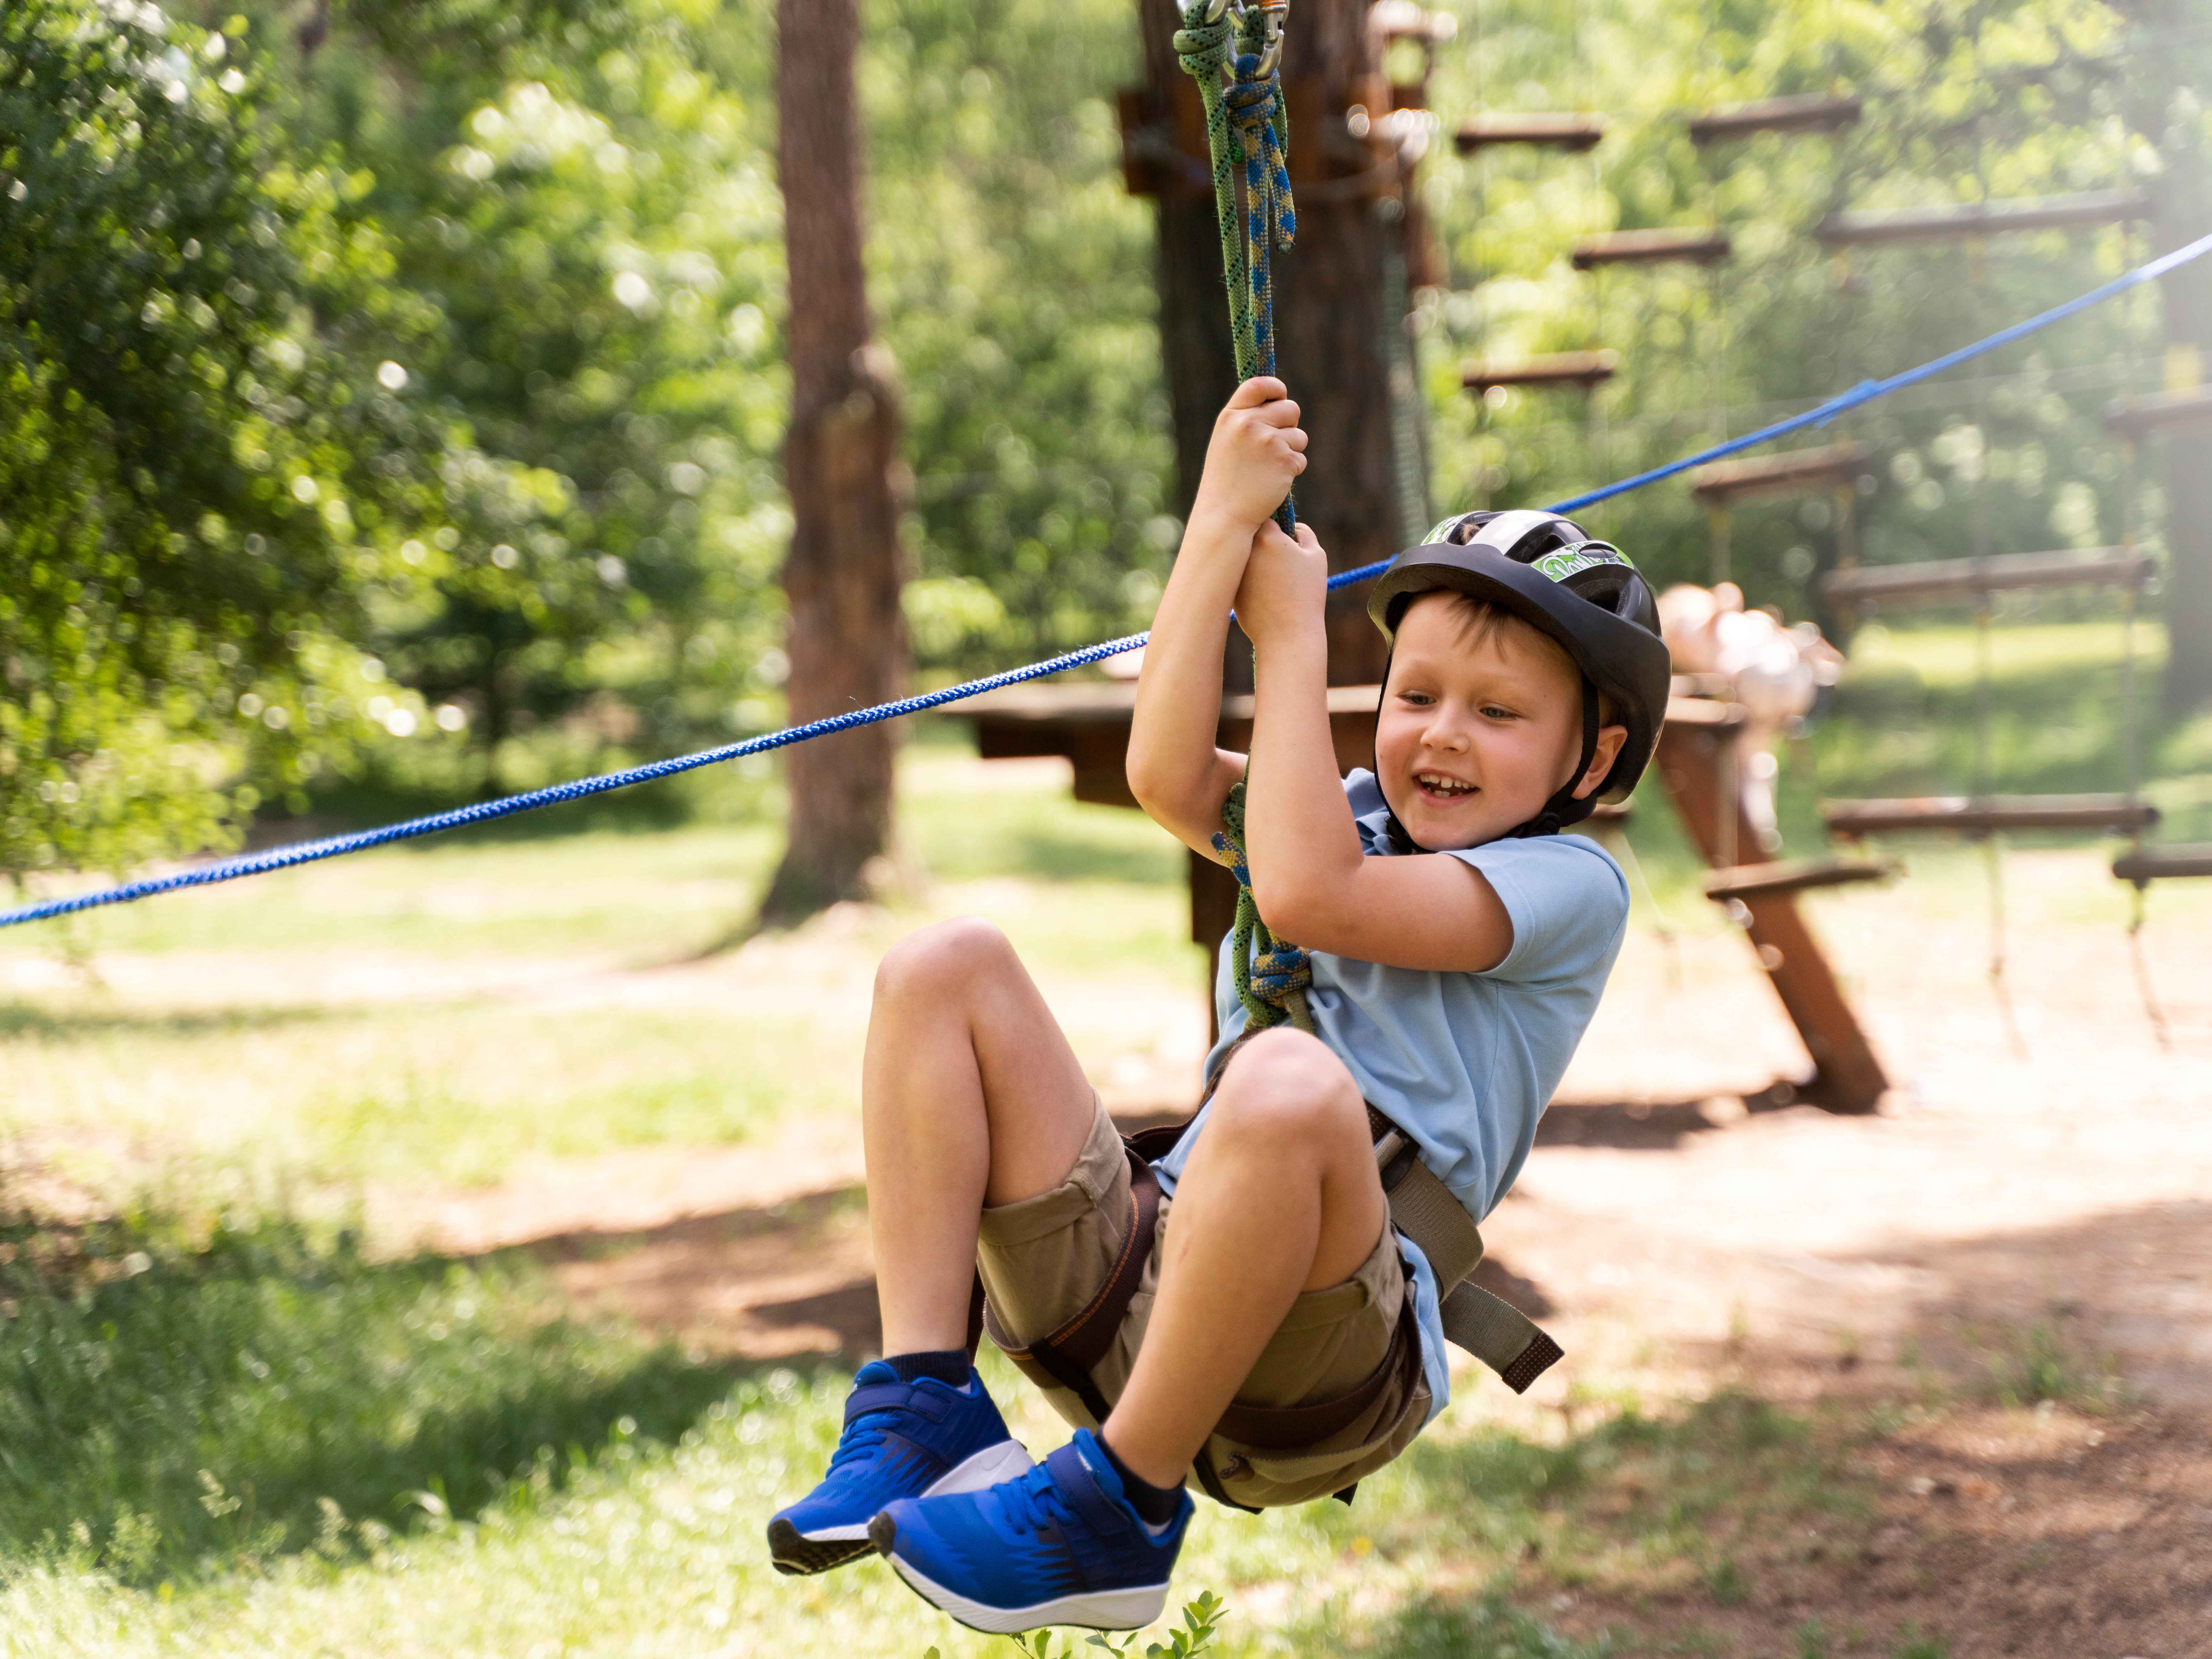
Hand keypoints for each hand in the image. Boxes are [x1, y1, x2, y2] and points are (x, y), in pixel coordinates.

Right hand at [1189, 378, 1306, 535]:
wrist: (1224, 515)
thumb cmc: (1225, 479)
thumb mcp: (1226, 441)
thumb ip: (1246, 418)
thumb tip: (1278, 400)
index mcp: (1231, 416)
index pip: (1260, 384)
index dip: (1276, 388)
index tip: (1280, 396)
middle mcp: (1249, 424)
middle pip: (1290, 408)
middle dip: (1289, 425)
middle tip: (1273, 446)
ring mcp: (1268, 441)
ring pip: (1299, 435)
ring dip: (1291, 450)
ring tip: (1268, 467)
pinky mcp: (1285, 460)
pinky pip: (1300, 458)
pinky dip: (1291, 470)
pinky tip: (1272, 481)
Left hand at [1233, 520, 1328, 652]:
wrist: (1287, 635)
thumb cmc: (1306, 594)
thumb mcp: (1315, 557)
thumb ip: (1304, 532)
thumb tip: (1291, 526)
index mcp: (1266, 537)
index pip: (1262, 515)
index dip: (1274, 522)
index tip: (1282, 533)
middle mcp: (1243, 550)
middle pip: (1247, 533)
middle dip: (1259, 538)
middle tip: (1277, 555)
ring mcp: (1233, 570)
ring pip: (1241, 555)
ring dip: (1253, 559)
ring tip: (1274, 578)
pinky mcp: (1228, 589)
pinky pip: (1238, 576)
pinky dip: (1248, 579)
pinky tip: (1265, 593)